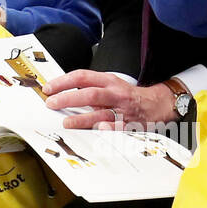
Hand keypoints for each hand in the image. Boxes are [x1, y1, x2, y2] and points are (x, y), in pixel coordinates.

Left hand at [42, 70, 174, 128]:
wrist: (157, 104)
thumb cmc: (127, 96)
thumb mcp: (110, 85)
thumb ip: (89, 87)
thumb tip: (61, 92)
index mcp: (108, 81)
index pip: (82, 77)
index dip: (64, 82)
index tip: (49, 89)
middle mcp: (114, 94)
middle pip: (90, 94)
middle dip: (69, 98)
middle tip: (52, 103)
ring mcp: (122, 110)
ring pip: (102, 113)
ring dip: (83, 118)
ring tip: (67, 122)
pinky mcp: (129, 125)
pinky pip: (117, 129)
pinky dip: (109, 130)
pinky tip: (100, 130)